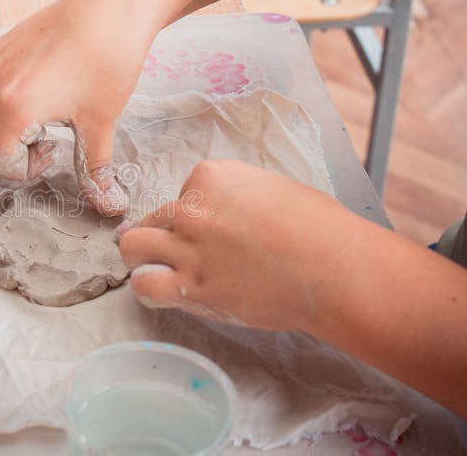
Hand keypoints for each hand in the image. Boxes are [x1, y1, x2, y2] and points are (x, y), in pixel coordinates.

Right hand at [0, 0, 155, 215]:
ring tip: (35, 118)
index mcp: (15, 109)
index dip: (21, 170)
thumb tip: (107, 205)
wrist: (114, 7)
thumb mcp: (101, 123)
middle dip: (6, 155)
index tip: (54, 155)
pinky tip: (13, 92)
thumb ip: (94, 169)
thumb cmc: (109, 61)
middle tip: (45, 143)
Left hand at [119, 160, 362, 331]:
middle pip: (153, 218)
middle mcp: (192, 208)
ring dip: (143, 258)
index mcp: (211, 176)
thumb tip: (225, 213)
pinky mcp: (191, 286)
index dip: (195, 213)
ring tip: (160, 269)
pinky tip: (164, 291)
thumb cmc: (319, 228)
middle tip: (181, 251)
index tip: (215, 229)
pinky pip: (145, 285)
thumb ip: (235, 197)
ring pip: (134, 247)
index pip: (182, 192)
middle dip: (164, 234)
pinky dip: (148, 288)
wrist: (333, 269)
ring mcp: (188, 247)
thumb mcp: (272, 189)